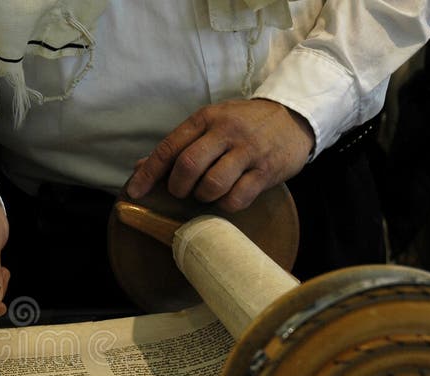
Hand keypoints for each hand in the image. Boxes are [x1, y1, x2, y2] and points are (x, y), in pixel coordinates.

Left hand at [126, 99, 314, 212]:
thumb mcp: (210, 124)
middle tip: (182, 191)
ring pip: (211, 185)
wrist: (294, 117)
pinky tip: (227, 196)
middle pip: (188, 166)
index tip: (134, 192)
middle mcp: (226, 132)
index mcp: (206, 119)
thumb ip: (178, 145)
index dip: (148, 173)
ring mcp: (248, 151)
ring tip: (207, 192)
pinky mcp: (266, 171)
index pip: (169, 147)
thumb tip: (139, 167)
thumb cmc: (243, 125)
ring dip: (202, 196)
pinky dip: (225, 204)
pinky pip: (236, 198)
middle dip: (178, 187)